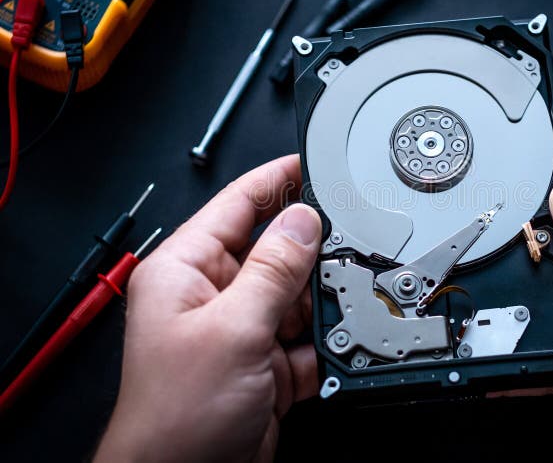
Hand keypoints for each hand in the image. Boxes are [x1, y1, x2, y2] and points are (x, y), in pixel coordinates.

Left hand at [94, 155, 321, 462]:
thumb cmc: (175, 418)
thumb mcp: (232, 330)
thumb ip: (273, 271)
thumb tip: (302, 222)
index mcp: (187, 271)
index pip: (236, 205)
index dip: (275, 180)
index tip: (310, 162)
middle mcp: (213, 295)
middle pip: (275, 252)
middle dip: (311, 253)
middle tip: (348, 243)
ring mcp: (241, 330)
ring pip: (295, 296)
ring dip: (320, 303)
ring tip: (343, 304)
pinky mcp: (264, 363)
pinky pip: (306, 337)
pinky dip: (324, 342)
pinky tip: (332, 348)